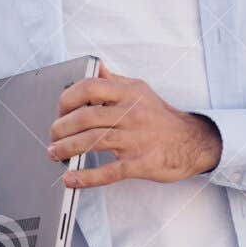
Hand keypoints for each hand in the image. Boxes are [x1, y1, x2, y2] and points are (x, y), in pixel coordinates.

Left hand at [47, 63, 221, 187]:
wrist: (193, 142)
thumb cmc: (161, 117)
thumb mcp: (140, 91)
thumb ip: (115, 81)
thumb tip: (95, 67)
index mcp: (128, 93)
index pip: (89, 87)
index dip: (68, 99)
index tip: (59, 110)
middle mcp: (132, 113)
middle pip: (87, 117)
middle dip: (62, 127)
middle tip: (52, 135)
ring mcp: (137, 139)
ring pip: (94, 141)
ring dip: (68, 149)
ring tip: (55, 153)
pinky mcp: (141, 163)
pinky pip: (110, 171)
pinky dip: (87, 177)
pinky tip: (72, 179)